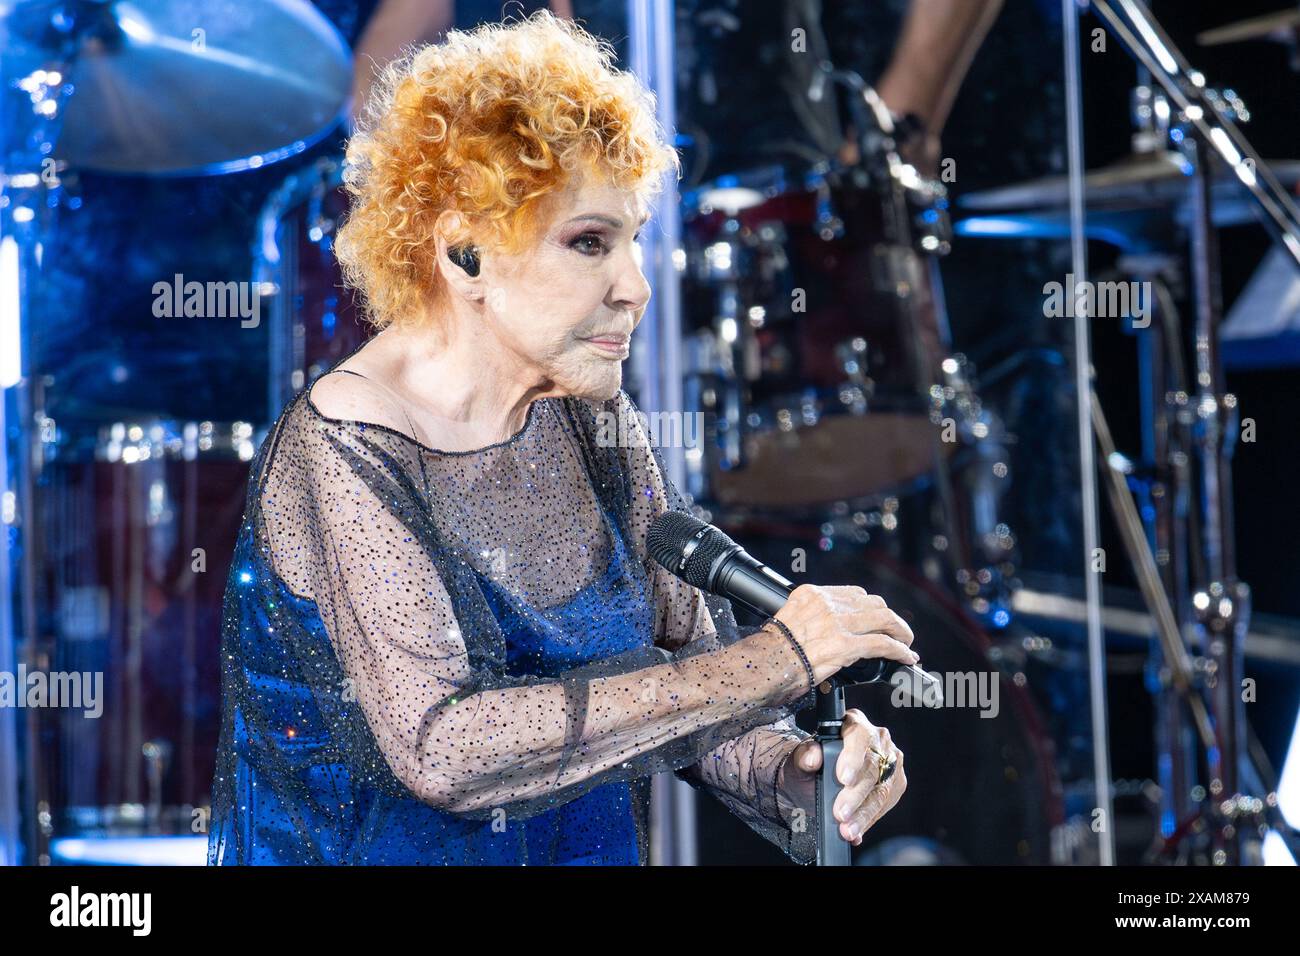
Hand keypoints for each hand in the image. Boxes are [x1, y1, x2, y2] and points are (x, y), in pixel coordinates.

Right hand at [773, 584, 917, 685]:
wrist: (764, 664)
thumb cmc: (772, 651)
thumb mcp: (790, 621)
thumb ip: (812, 619)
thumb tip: (828, 634)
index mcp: (812, 594)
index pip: (854, 593)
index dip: (871, 607)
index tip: (877, 618)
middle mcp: (827, 603)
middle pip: (874, 603)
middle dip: (890, 618)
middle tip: (897, 631)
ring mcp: (837, 623)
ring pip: (884, 619)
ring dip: (901, 632)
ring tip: (906, 643)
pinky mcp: (845, 645)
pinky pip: (883, 644)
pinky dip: (899, 650)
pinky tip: (906, 657)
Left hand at [777, 710, 906, 845]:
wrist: (815, 781)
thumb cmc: (809, 765)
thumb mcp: (799, 759)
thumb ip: (804, 755)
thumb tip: (813, 757)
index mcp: (853, 723)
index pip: (859, 736)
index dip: (853, 758)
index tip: (843, 779)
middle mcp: (877, 739)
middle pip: (872, 768)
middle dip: (855, 795)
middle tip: (840, 814)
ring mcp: (890, 761)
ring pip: (882, 789)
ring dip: (864, 813)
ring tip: (848, 829)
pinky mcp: (895, 783)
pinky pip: (886, 803)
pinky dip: (869, 819)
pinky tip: (856, 830)